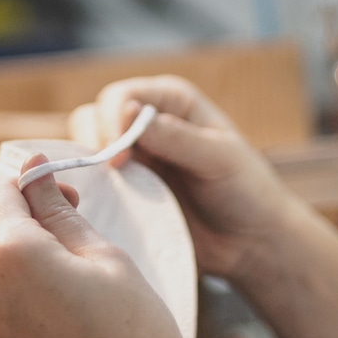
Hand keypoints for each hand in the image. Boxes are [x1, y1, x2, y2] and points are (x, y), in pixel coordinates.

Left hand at [0, 155, 193, 337]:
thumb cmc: (136, 335)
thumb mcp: (105, 257)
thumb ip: (57, 211)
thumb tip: (34, 169)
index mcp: (13, 257)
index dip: (27, 187)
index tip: (60, 197)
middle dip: (15, 224)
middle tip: (66, 235)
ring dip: (14, 267)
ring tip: (68, 285)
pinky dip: (14, 307)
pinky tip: (59, 322)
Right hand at [68, 76, 293, 282]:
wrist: (251, 242)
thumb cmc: (247, 191)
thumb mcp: (219, 159)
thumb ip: (177, 137)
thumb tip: (129, 114)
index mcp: (171, 101)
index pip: (120, 96)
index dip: (111, 122)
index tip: (119, 158)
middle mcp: (146, 123)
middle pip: (93, 118)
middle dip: (94, 144)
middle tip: (114, 176)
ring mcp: (134, 157)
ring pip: (86, 150)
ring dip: (90, 168)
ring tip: (111, 192)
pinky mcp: (127, 189)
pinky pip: (95, 183)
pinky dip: (92, 190)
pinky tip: (104, 205)